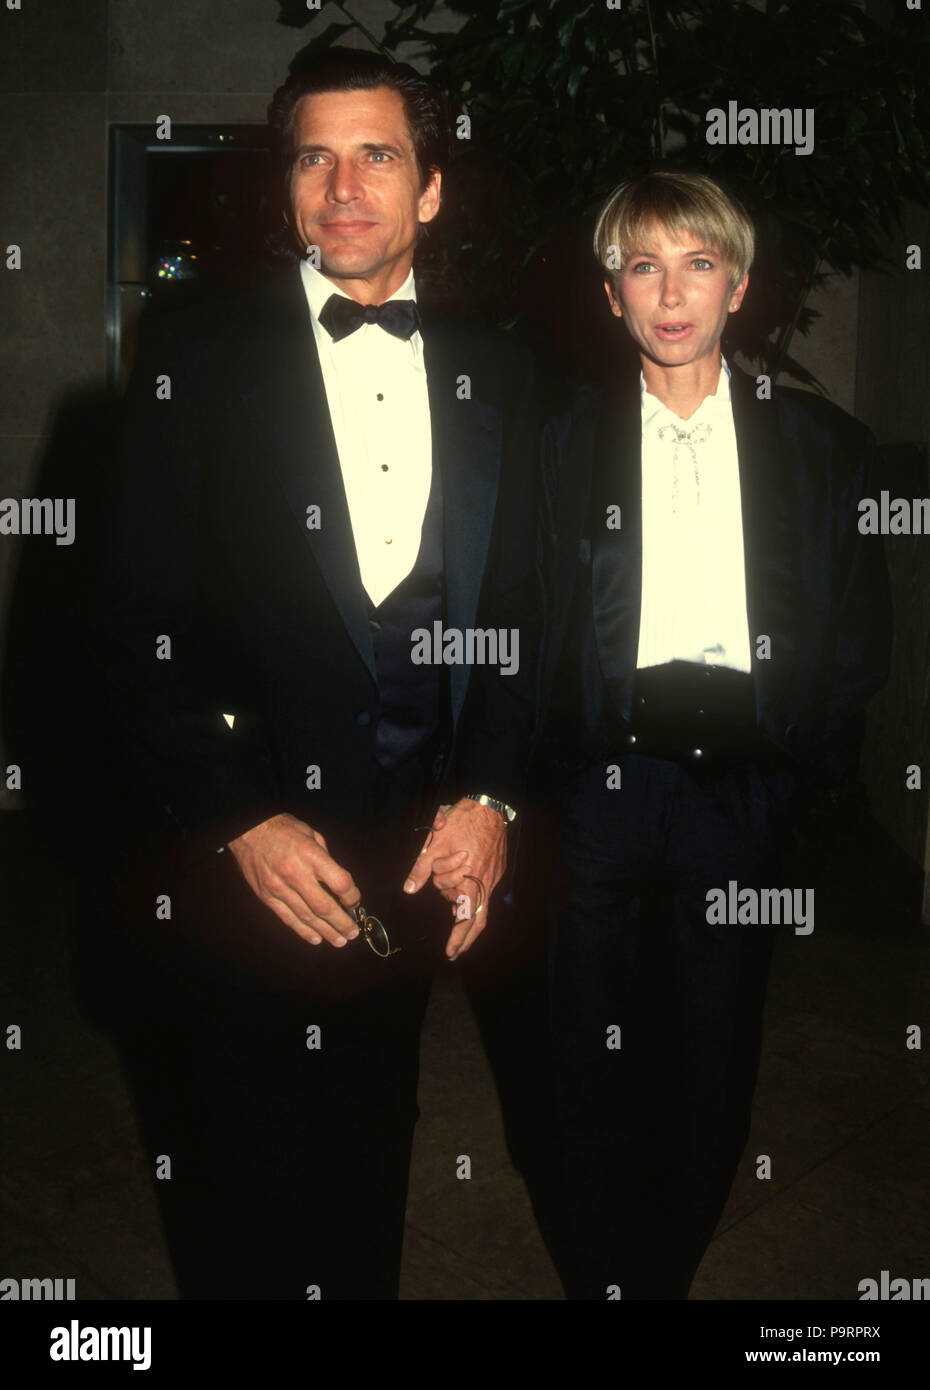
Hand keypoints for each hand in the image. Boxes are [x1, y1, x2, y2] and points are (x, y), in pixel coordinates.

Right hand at [227, 812, 360, 947]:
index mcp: (311, 856)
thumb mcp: (311, 834)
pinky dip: (303, 931)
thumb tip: (338, 883)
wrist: (247, 829)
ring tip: (339, 940)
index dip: (352, 896)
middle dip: (342, 923)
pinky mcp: (266, 896)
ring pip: (307, 917)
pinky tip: (316, 938)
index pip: (339, 883)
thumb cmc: (282, 829)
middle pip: (325, 907)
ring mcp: (279, 888)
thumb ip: (326, 859)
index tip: (355, 901)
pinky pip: (287, 918)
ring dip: (326, 931)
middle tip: (352, 932)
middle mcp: (296, 874)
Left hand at [403, 798, 507, 960]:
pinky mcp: (495, 869)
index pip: (465, 915)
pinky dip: (474, 902)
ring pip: (481, 906)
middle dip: (466, 938)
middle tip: (454, 952)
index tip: (451, 951)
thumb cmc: (463, 820)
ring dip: (466, 916)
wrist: (490, 804)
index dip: (458, 935)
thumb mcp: (436, 842)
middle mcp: (485, 881)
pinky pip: (484, 893)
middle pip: (478, 918)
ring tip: (455, 925)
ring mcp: (493, 876)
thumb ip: (422, 868)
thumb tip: (409, 890)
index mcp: (471, 877)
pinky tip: (464, 903)